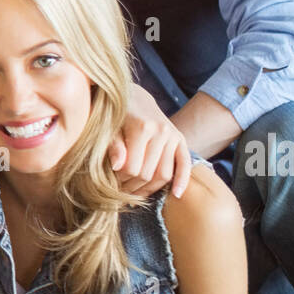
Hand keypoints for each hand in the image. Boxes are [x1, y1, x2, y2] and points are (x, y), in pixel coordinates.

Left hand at [109, 83, 191, 197]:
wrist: (135, 98)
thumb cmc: (117, 115)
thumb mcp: (109, 127)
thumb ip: (113, 146)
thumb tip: (117, 166)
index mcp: (142, 127)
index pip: (132, 167)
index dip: (120, 180)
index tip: (112, 181)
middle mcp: (161, 131)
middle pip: (148, 173)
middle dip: (132, 186)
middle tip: (121, 190)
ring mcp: (173, 135)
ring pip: (164, 174)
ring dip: (149, 189)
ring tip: (135, 193)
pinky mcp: (181, 139)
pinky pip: (185, 164)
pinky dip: (182, 181)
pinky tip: (176, 194)